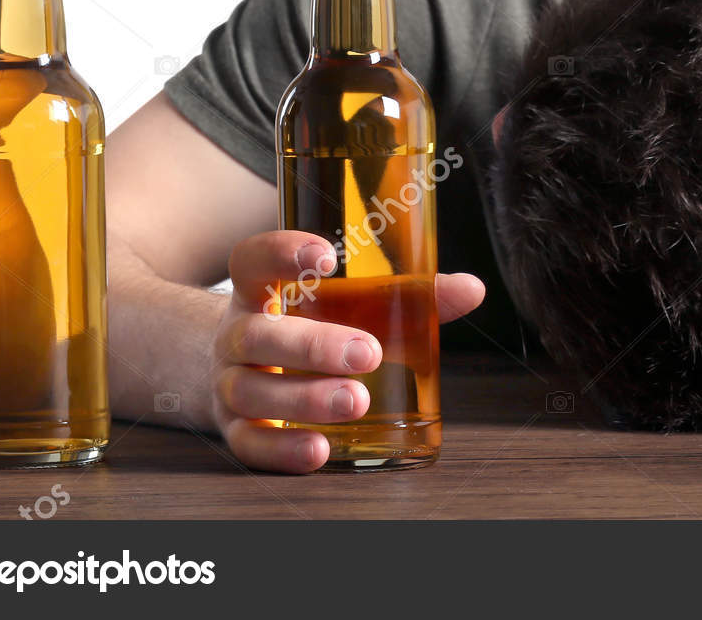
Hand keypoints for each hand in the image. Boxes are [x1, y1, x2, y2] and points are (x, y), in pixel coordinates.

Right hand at [212, 230, 484, 472]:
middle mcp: (238, 334)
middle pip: (259, 334)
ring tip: (357, 401)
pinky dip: (283, 449)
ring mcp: (230, 384)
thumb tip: (471, 289)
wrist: (239, 370)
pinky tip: (319, 450)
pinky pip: (249, 443)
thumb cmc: (311, 327)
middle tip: (369, 352)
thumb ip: (407, 296)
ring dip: (305, 398)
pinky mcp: (235, 430)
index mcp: (261, 290)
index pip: (253, 260)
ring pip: (253, 390)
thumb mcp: (348, 306)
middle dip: (314, 344)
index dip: (281, 253)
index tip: (326, 257)